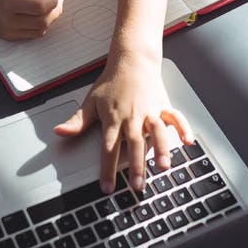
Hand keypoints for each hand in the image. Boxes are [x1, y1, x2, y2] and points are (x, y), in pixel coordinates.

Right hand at [0, 0, 63, 39]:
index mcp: (8, 2)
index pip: (42, 6)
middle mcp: (8, 20)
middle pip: (44, 20)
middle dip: (55, 8)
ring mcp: (7, 31)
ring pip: (41, 29)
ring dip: (49, 17)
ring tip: (45, 3)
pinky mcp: (7, 36)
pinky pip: (32, 34)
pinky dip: (40, 24)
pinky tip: (35, 12)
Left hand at [54, 48, 192, 193]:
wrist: (132, 59)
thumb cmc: (112, 81)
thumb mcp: (91, 101)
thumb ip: (77, 121)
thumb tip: (59, 132)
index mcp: (114, 118)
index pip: (109, 148)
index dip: (107, 169)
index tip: (107, 187)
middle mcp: (133, 117)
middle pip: (134, 144)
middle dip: (136, 166)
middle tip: (138, 186)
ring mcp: (150, 111)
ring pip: (157, 132)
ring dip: (161, 149)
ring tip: (163, 167)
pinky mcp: (163, 105)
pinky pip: (176, 117)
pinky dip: (183, 128)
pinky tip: (188, 142)